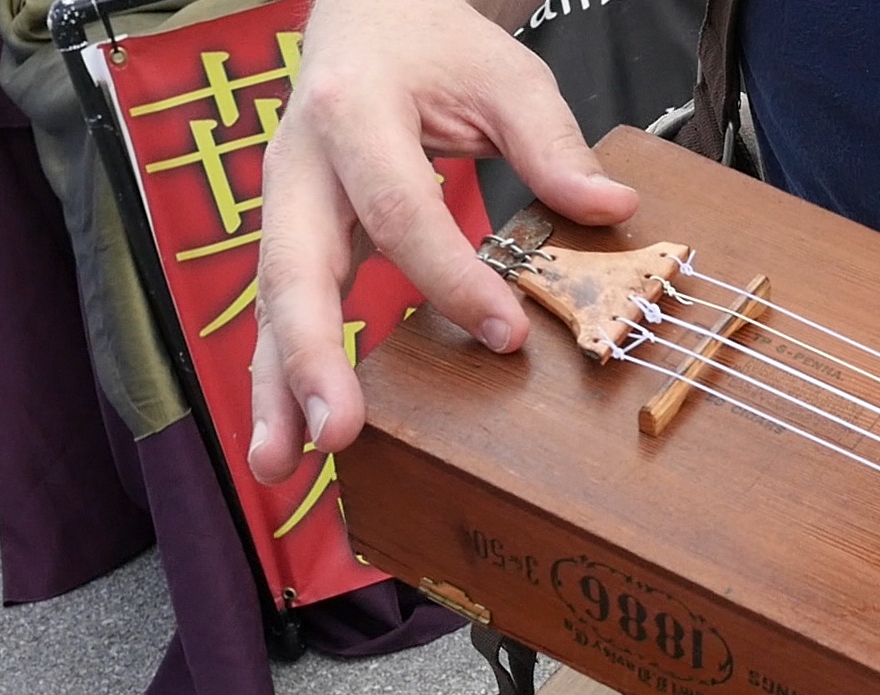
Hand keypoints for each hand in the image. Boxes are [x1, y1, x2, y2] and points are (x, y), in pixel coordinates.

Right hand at [248, 0, 638, 482]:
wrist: (369, 18)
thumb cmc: (434, 44)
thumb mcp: (503, 73)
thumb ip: (551, 142)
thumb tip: (609, 208)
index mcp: (356, 111)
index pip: (401, 209)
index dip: (450, 277)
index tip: (505, 335)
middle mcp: (300, 163)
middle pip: (295, 266)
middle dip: (310, 355)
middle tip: (336, 431)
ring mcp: (285, 204)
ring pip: (270, 303)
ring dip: (274, 388)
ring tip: (280, 464)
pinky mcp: (291, 237)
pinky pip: (279, 311)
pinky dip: (279, 377)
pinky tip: (286, 439)